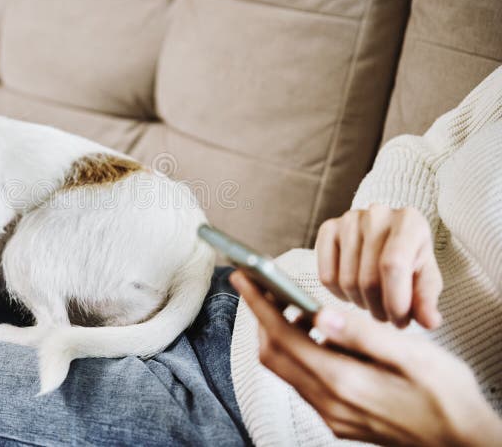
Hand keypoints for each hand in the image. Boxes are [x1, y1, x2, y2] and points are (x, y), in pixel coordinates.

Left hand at [230, 272, 501, 445]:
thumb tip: (319, 315)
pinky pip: (304, 382)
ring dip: (281, 336)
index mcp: (344, 383)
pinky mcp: (338, 421)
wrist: (466, 444)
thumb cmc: (447, 396)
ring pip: (286, 370)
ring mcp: (332, 416)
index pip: (283, 337)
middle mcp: (330, 404)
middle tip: (263, 286)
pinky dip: (300, 354)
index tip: (242, 278)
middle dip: (263, 317)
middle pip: (274, 355)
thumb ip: (362, 336)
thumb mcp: (413, 357)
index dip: (259, 305)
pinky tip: (319, 337)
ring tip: (295, 307)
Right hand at [315, 204, 441, 327]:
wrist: (388, 239)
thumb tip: (429, 322)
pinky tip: (353, 293)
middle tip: (387, 316)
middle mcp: (376, 215)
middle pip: (368, 279)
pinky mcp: (328, 229)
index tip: (400, 321)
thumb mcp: (426, 278)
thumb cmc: (411, 260)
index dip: (394, 300)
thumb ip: (427, 300)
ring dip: (360, 303)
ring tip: (373, 303)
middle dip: (378, 309)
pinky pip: (326, 276)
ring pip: (346, 281)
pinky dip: (339, 294)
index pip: (393, 266)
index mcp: (409, 222)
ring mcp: (348, 220)